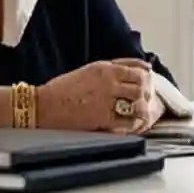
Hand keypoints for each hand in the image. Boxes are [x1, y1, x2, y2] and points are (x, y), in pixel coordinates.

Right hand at [37, 60, 154, 132]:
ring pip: (137, 102)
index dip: (146, 76)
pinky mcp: (103, 118)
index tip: (149, 80)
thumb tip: (133, 69)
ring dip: (141, 107)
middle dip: (146, 91)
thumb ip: (111, 69)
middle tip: (146, 98)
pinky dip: (133, 123)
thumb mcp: (89, 70)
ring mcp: (107, 101)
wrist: (45, 105)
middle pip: (141, 85)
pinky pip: (128, 121)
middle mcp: (109, 82)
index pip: (136, 69)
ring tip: (140, 112)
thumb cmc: (64, 88)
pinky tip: (132, 124)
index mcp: (105, 68)